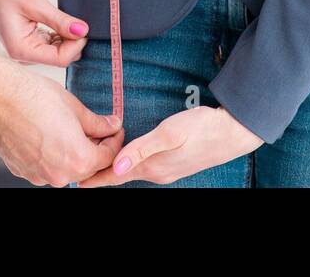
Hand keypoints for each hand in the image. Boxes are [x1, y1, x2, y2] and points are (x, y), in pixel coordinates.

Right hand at [0, 0, 91, 66]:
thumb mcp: (35, 3)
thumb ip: (59, 20)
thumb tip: (82, 31)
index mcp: (20, 50)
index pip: (59, 59)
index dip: (75, 44)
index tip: (82, 27)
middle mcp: (23, 54)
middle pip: (60, 57)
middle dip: (72, 41)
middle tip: (76, 20)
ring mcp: (26, 49)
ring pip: (58, 51)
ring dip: (66, 37)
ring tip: (65, 18)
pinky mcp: (30, 41)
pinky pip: (52, 44)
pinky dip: (60, 34)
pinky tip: (59, 21)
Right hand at [0, 54, 124, 186]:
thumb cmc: (33, 95)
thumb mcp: (73, 105)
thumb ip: (97, 122)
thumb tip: (112, 125)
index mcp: (78, 159)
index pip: (108, 157)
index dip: (114, 141)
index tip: (115, 130)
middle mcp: (59, 175)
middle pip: (86, 167)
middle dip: (94, 149)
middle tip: (95, 129)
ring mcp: (38, 176)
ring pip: (64, 168)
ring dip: (70, 153)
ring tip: (68, 129)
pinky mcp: (21, 171)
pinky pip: (43, 167)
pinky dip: (50, 155)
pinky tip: (46, 134)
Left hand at [76, 105, 263, 186]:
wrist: (232, 132)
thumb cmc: (201, 128)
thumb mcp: (169, 134)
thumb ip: (141, 149)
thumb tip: (115, 166)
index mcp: (153, 167)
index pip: (116, 176)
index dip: (96, 179)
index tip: (77, 182)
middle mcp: (157, 173)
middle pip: (121, 175)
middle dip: (101, 174)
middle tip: (79, 169)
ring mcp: (166, 170)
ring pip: (132, 171)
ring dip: (113, 169)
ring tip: (95, 163)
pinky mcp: (173, 163)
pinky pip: (143, 166)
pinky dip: (128, 163)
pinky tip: (124, 157)